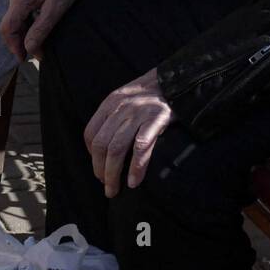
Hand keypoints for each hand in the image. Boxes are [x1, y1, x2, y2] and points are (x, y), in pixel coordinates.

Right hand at [0, 0, 84, 61]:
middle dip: (18, 41)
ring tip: (38, 43)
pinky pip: (20, 10)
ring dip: (23, 32)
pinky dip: (26, 22)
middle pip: (9, 24)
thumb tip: (30, 49)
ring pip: (15, 17)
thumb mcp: (56, 8)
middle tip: (33, 54)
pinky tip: (37, 27)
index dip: (13, 46)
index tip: (24, 58)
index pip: (7, 28)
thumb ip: (41, 29)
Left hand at [84, 68, 172, 197]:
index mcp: (111, 102)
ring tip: (114, 189)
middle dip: (100, 170)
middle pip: (102, 144)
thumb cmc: (152, 94)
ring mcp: (138, 113)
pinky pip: (141, 148)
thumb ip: (114, 115)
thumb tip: (105, 146)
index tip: (99, 168)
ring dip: (113, 174)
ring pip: (117, 149)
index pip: (91, 133)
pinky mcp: (156, 119)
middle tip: (106, 186)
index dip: (91, 155)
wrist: (178, 80)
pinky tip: (134, 181)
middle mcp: (121, 107)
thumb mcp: (127, 98)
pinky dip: (135, 167)